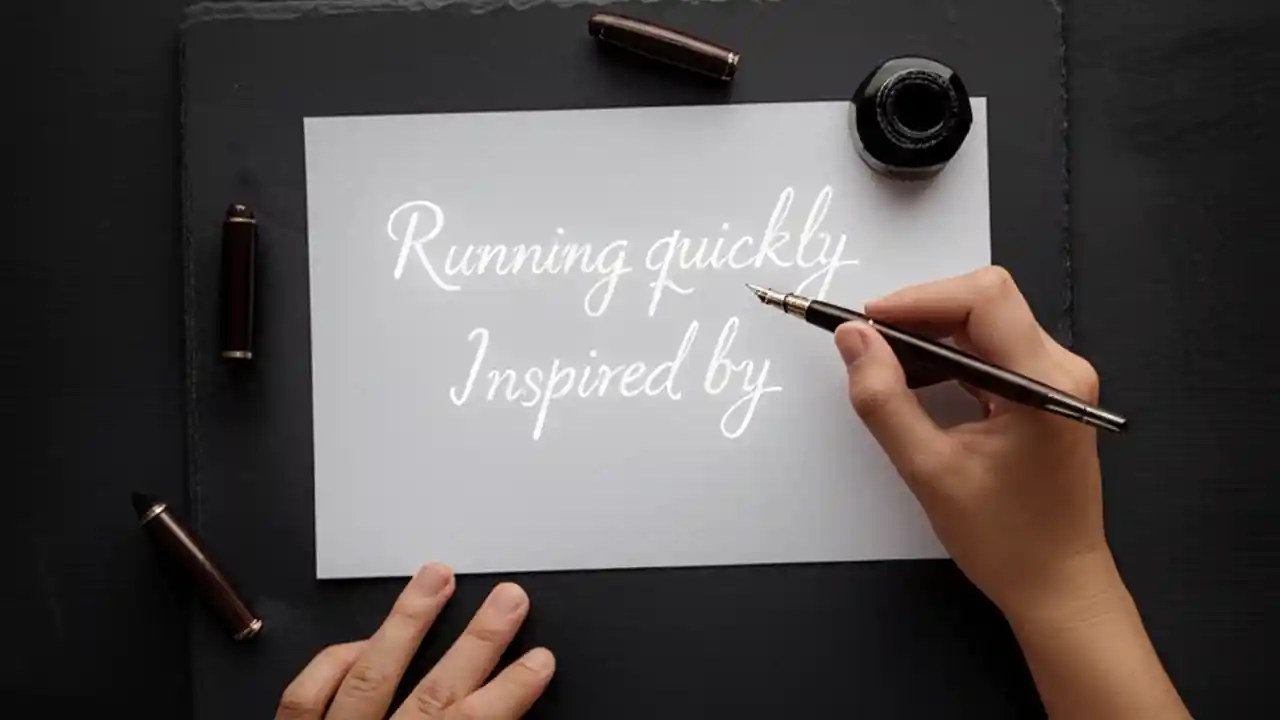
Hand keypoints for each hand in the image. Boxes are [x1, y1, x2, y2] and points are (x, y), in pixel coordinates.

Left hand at [277, 564, 553, 719]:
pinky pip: (305, 697)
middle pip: (432, 695)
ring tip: (438, 575)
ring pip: (370, 678)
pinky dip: (334, 663)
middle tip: (508, 598)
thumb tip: (491, 705)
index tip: (540, 659)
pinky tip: (360, 640)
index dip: (510, 693)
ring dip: (409, 623)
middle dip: (476, 642)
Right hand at [836, 266, 1110, 620]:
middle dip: (921, 312)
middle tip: (869, 342)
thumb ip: (884, 400)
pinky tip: (917, 380)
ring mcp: (1058, 380)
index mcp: (1045, 381)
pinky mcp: (1047, 394)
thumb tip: (853, 340)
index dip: (919, 298)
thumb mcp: (929, 470)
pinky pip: (994, 351)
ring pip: (987, 323)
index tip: (868, 322)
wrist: (1058, 587)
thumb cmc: (1005, 540)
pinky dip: (950, 356)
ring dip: (932, 333)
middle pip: (986, 302)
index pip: (984, 298)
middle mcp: (1061, 368)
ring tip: (885, 363)